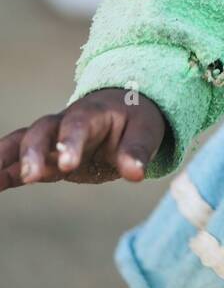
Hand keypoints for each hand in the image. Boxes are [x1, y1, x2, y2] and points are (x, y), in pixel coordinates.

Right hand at [0, 88, 167, 190]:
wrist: (124, 110)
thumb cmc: (135, 120)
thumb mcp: (145, 131)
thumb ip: (137, 151)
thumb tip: (136, 173)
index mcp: (91, 113)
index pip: (77, 125)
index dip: (70, 142)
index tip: (67, 165)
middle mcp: (64, 122)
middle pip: (41, 132)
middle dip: (33, 153)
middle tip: (32, 177)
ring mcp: (51, 139)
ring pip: (21, 143)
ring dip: (4, 159)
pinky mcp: (45, 157)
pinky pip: (18, 163)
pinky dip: (3, 173)